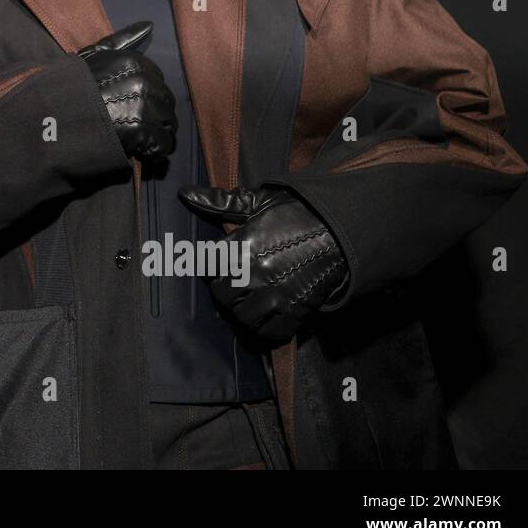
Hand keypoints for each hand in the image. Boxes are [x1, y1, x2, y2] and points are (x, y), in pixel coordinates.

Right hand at [78, 20, 176, 161]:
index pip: (158, 82)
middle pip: (166, 104)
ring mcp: (143, 107)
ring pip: (167, 125)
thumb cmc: (72, 85)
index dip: (148, 97)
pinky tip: (138, 151)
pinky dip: (153, 152)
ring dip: (155, 135)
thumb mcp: (94, 54)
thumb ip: (122, 39)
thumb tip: (150, 24)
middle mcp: (144, 81)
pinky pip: (161, 145)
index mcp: (135, 62)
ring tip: (136, 141)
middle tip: (135, 127)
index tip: (132, 107)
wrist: (53, 115)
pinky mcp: (140, 132)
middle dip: (155, 117)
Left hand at [178, 184, 348, 346]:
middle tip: (232, 279)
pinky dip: (263, 328)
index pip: (204, 264)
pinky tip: (265, 314)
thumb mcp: (259, 202)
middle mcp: (255, 273)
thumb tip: (186, 194)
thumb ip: (220, 202)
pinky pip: (268, 333)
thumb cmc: (297, 215)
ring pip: (241, 316)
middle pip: (220, 293)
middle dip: (223, 286)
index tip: (213, 261)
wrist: (341, 231)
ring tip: (249, 297)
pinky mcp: (294, 312)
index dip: (206, 263)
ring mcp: (275, 295)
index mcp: (242, 245)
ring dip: (241, 309)